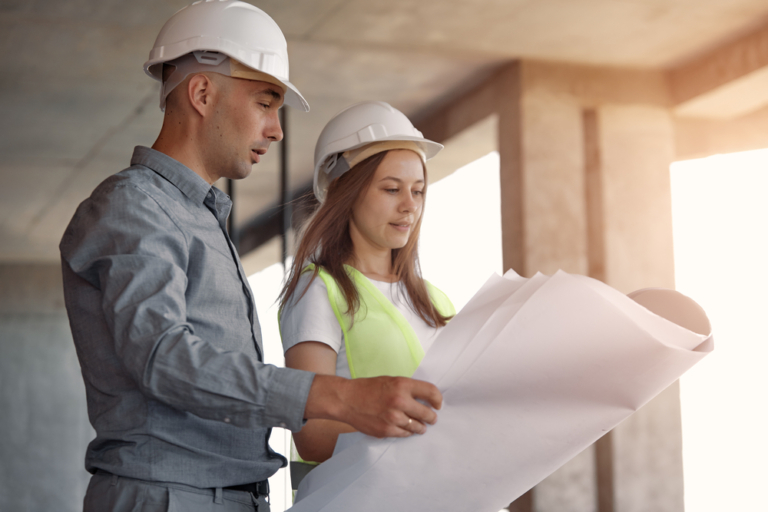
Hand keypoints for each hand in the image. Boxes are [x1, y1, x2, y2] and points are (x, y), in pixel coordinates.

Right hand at [305, 374, 441, 438]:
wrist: (346, 399)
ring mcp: (393, 418)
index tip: (438, 404)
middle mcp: (399, 401)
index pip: (431, 392)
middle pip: (427, 414)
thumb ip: (408, 389)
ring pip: (418, 427)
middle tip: (431, 418)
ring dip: (421, 427)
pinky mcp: (386, 431)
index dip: (438, 399)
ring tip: (420, 425)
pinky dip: (407, 432)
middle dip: (431, 417)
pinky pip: (405, 434)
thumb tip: (426, 399)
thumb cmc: (368, 388)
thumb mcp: (390, 381)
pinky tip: (404, 427)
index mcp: (402, 385)